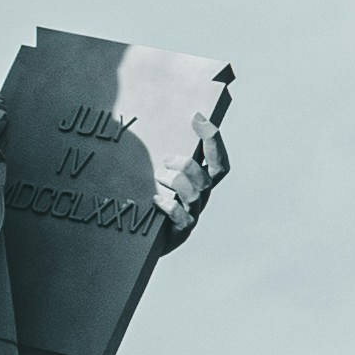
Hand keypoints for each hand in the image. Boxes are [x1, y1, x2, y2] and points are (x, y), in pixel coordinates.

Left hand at [150, 103, 231, 254]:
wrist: (140, 237)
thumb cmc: (145, 198)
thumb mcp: (152, 174)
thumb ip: (153, 153)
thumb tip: (136, 119)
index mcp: (199, 180)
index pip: (218, 159)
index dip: (212, 138)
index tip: (197, 116)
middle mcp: (200, 196)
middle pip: (211, 176)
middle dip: (190, 163)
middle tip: (166, 159)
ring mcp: (192, 214)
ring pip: (196, 194)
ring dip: (177, 180)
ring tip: (158, 176)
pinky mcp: (180, 232)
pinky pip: (183, 217)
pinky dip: (170, 206)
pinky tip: (155, 200)